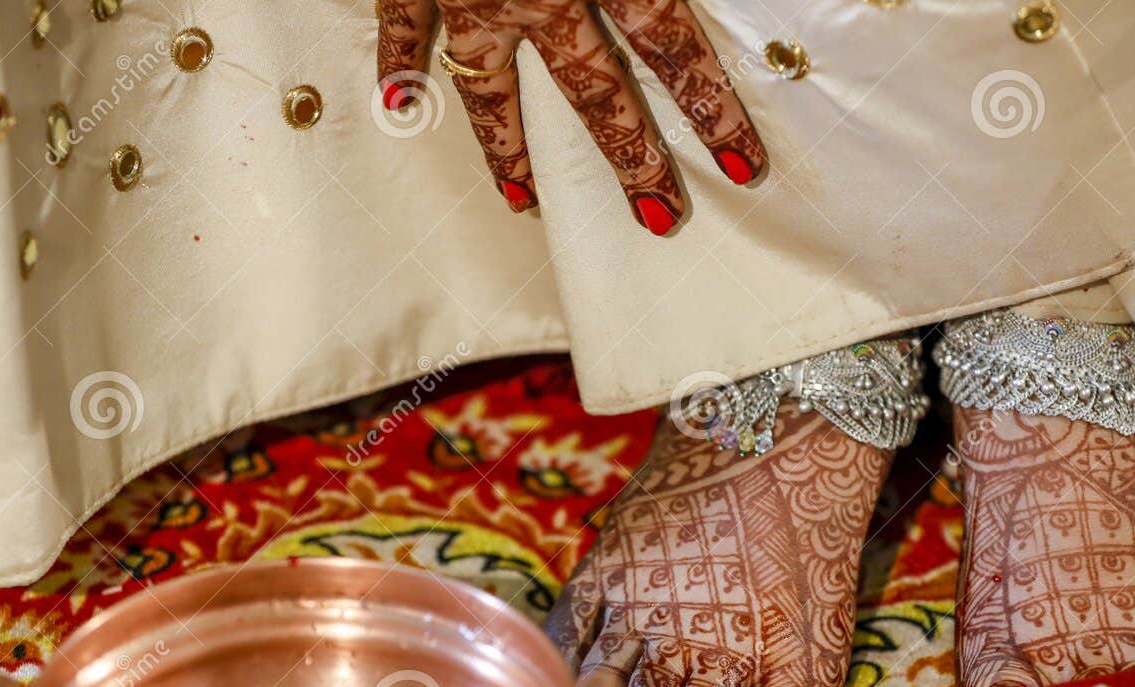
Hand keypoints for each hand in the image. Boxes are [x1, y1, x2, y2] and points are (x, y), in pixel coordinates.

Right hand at [376, 0, 766, 234]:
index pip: (670, 47)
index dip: (708, 108)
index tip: (739, 164)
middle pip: (592, 89)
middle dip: (630, 156)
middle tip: (657, 215)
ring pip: (491, 85)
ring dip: (509, 149)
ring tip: (523, 201)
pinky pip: (399, 24)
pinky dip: (395, 66)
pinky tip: (399, 108)